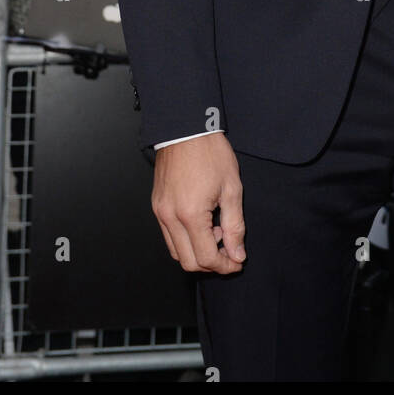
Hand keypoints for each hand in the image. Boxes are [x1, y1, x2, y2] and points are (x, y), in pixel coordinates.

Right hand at [151, 132, 245, 274]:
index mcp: (190, 215)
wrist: (186, 129)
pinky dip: (185, 239)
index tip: (237, 261)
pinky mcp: (157, 206)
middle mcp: (170, 217)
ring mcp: (160, 212)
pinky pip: (168, 235)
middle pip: (188, 262)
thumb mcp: (232, 188)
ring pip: (176, 252)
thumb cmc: (210, 153)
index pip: (206, 258)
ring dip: (197, 252)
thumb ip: (235, 226)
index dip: (224, 265)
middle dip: (211, 264)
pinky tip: (202, 223)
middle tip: (229, 252)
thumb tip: (237, 254)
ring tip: (216, 232)